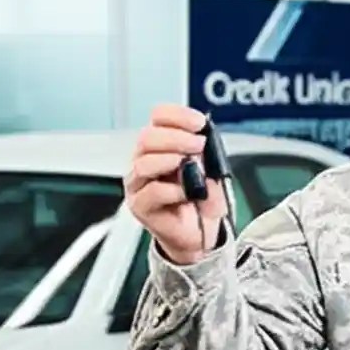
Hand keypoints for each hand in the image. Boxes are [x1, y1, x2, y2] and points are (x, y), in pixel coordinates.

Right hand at [124, 104, 226, 265]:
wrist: (199, 234)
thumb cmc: (201, 199)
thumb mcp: (210, 170)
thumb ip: (205, 155)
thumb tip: (202, 142)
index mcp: (160, 145)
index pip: (158, 118)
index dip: (178, 116)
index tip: (199, 123)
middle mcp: (144, 160)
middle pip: (147, 137)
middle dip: (176, 137)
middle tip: (198, 145)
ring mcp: (139, 184)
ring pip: (144, 163)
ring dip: (171, 159)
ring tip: (190, 166)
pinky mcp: (140, 206)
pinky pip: (152, 192)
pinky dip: (173, 189)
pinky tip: (187, 192)